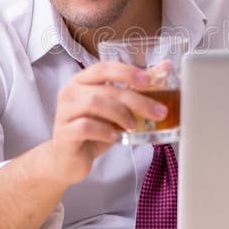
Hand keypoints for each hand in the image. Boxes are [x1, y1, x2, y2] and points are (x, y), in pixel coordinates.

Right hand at [50, 61, 168, 184]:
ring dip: (120, 114)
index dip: (127, 72)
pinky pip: (86, 126)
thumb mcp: (116, 109)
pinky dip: (105, 131)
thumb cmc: (94, 131)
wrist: (68, 160)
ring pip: (95, 103)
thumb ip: (135, 89)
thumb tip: (164, 69)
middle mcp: (71, 92)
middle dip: (136, 99)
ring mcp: (65, 112)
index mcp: (83, 81)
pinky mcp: (64, 133)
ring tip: (134, 126)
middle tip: (158, 111)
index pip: (104, 68)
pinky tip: (115, 137)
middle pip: (106, 88)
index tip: (149, 80)